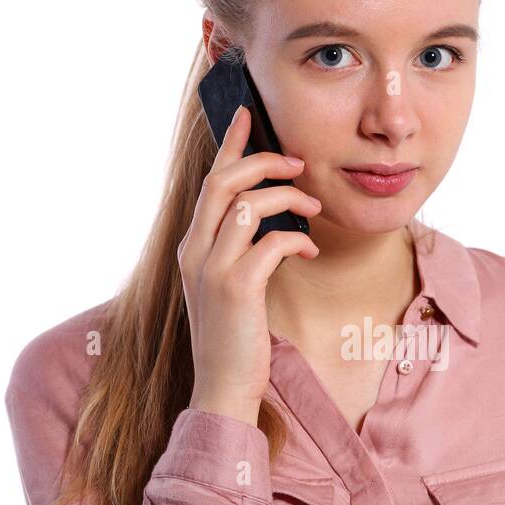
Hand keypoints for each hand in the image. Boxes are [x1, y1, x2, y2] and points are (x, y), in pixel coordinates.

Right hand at [178, 105, 320, 424]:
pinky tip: (310, 248)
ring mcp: (212, 270)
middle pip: (223, 182)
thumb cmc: (234, 339)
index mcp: (192, 247)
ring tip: (313, 209)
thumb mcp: (230, 286)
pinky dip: (295, 238)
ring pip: (247, 206)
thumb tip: (271, 219)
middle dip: (263, 162)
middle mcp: (195, 252)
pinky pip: (269, 243)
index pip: (209, 182)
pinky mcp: (237, 289)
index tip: (248, 116)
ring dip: (287, 200)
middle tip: (297, 163)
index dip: (230, 145)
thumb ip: (239, 251)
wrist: (223, 388)